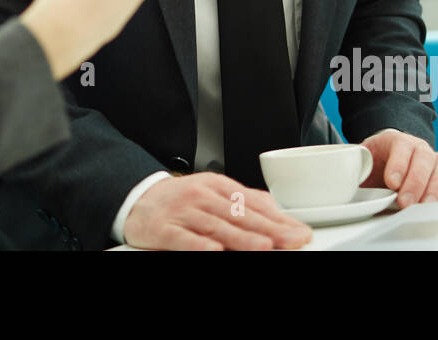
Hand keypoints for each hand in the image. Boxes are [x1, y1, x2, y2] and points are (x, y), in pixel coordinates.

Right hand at [121, 173, 311, 250]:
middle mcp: (202, 197)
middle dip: (268, 230)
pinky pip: (183, 238)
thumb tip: (276, 210)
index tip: (299, 232)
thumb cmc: (180, 200)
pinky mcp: (163, 229)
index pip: (253, 203)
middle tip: (291, 241)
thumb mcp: (212, 191)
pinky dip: (198, 245)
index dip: (279, 219)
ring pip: (216, 226)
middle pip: (239, 215)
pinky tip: (213, 250)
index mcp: (217, 186)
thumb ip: (242, 200)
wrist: (138, 199)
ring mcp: (183, 213)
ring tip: (264, 246)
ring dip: (241, 238)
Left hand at [360, 128, 437, 206]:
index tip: (392, 182)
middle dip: (415, 182)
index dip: (398, 164)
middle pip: (424, 158)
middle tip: (405, 202)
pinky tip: (436, 203)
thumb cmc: (374, 163)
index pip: (401, 146)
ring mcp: (433, 159)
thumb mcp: (362, 162)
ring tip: (422, 206)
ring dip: (434, 189)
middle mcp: (418, 146)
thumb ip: (357, 167)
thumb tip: (347, 176)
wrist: (387, 162)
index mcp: (395, 139)